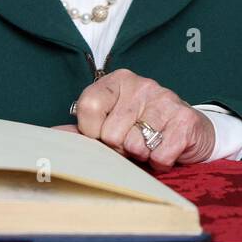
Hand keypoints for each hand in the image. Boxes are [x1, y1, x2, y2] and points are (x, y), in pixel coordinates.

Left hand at [62, 68, 214, 170]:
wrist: (190, 132)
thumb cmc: (144, 128)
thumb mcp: (111, 123)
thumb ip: (82, 129)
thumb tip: (51, 134)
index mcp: (117, 81)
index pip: (87, 107)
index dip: (92, 132)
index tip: (104, 134)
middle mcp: (141, 85)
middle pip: (110, 134)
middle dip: (120, 147)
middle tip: (134, 141)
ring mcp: (165, 99)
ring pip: (135, 146)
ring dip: (142, 155)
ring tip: (151, 144)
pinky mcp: (184, 119)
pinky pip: (159, 155)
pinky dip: (161, 161)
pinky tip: (166, 149)